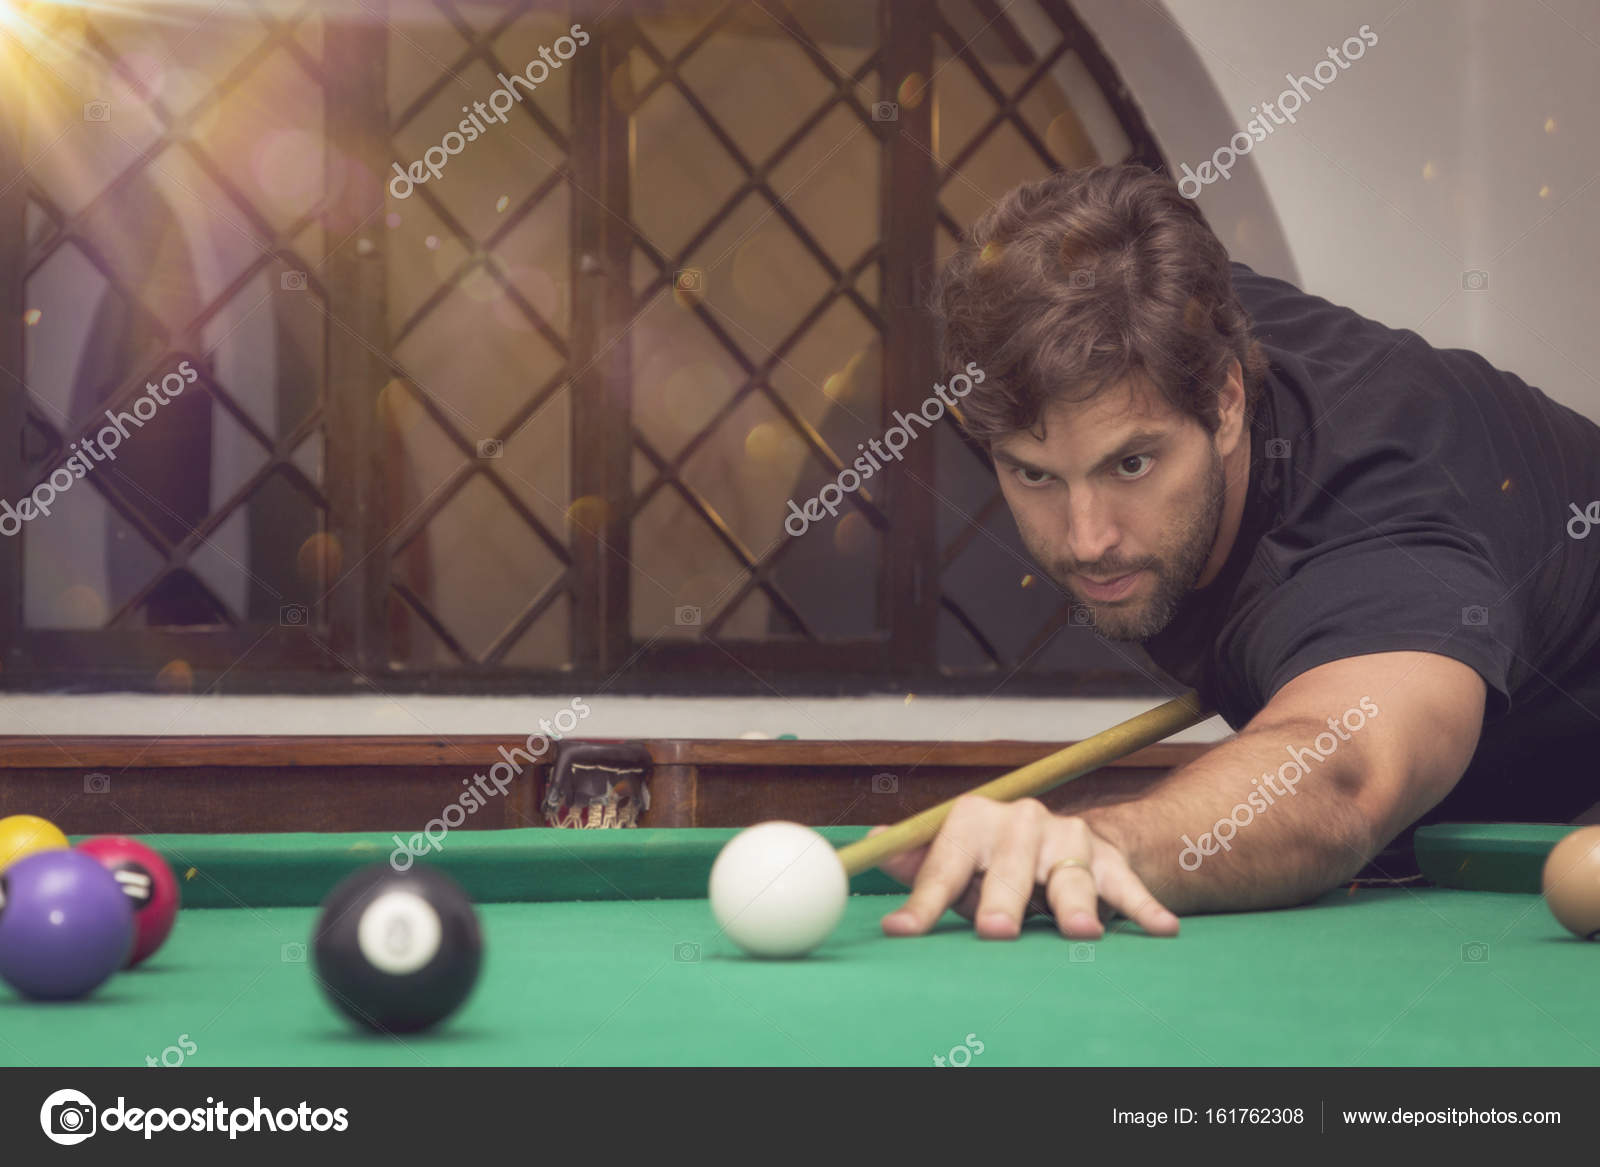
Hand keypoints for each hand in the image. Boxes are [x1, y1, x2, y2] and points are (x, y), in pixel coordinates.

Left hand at [873, 796, 1179, 939]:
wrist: (1058, 838)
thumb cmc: (991, 859)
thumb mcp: (951, 854)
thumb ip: (913, 858)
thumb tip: (868, 848)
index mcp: (974, 819)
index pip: (945, 864)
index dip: (923, 900)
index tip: (903, 930)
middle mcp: (1022, 822)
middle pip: (1009, 869)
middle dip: (1003, 899)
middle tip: (995, 930)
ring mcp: (1069, 839)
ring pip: (1069, 878)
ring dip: (1074, 904)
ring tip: (1078, 930)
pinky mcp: (1108, 860)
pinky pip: (1127, 886)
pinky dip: (1144, 908)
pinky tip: (1161, 929)